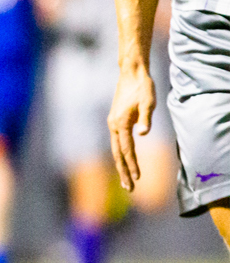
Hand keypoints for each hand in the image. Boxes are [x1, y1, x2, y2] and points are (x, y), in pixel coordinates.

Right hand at [108, 61, 157, 191]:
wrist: (131, 74)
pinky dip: (120, 155)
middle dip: (124, 172)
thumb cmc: (142, 87)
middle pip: (118, 154)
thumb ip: (146, 118)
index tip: (137, 179)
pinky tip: (125, 160)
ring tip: (127, 179)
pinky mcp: (116, 121)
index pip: (127, 150)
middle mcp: (114, 125)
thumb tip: (143, 134)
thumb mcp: (149, 102)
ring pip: (116, 149)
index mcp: (121, 123)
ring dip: (121, 165)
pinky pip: (117, 143)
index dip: (132, 165)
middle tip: (130, 188)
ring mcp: (113, 123)